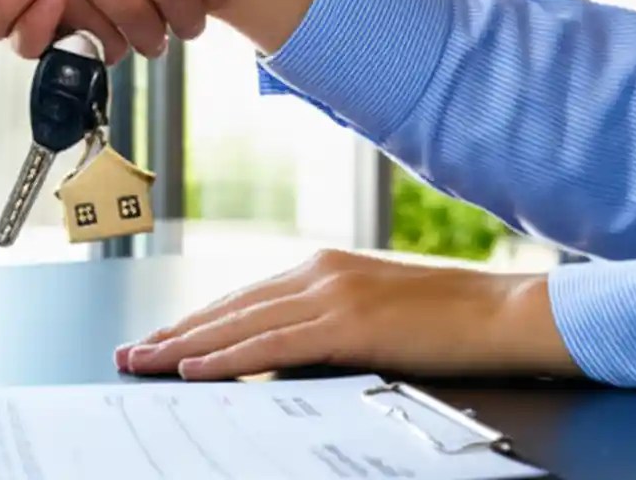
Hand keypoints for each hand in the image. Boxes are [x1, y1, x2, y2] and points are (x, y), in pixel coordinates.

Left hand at [112, 250, 579, 380]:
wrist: (504, 313)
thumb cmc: (446, 318)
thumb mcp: (373, 309)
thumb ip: (323, 321)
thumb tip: (278, 348)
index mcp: (322, 267)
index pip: (241, 299)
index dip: (194, 321)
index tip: (158, 340)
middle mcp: (317, 273)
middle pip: (228, 309)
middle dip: (174, 334)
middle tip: (131, 353)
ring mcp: (331, 295)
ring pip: (238, 325)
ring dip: (183, 347)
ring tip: (144, 363)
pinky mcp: (347, 323)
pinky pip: (272, 345)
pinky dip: (227, 358)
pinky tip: (194, 368)